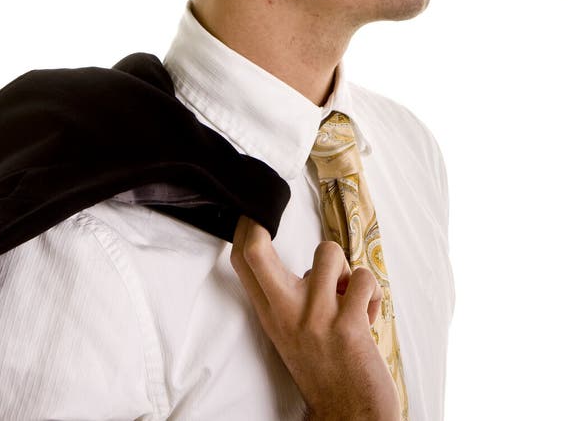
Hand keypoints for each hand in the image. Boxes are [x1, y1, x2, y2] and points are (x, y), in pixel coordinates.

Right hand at [230, 216, 400, 420]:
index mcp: (272, 315)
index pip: (244, 265)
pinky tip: (367, 316)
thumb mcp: (292, 334)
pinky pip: (364, 278)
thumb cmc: (326, 370)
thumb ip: (291, 300)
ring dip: (347, 269)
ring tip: (347, 295)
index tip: (253, 215)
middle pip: (257, 253)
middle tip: (268, 220)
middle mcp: (287, 314)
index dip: (245, 230)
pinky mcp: (348, 325)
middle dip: (259, 225)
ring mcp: (316, 317)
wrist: (349, 415)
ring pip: (329, 252)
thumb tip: (305, 266)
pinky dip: (371, 294)